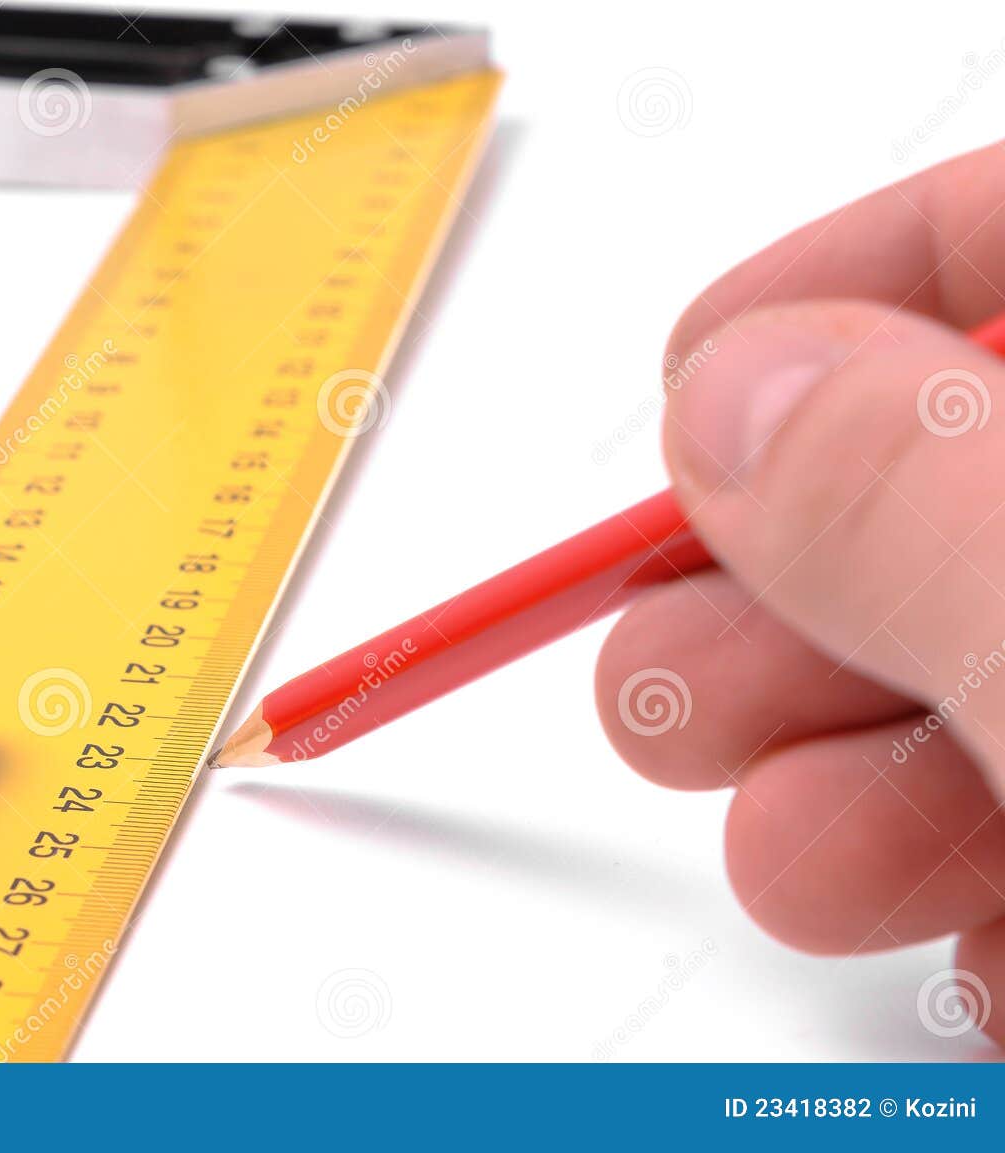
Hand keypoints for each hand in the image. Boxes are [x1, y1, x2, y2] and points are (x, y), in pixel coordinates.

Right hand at [595, 144, 1004, 1045]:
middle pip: (956, 481)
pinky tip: (996, 957)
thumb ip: (917, 499)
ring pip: (978, 678)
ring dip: (849, 781)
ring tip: (821, 862)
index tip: (693, 383)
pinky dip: (982, 901)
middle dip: (786, 596)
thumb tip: (736, 403)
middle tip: (682, 685)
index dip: (838, 282)